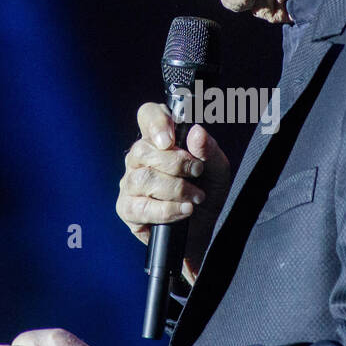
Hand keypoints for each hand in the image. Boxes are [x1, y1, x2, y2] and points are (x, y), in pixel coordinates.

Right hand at [116, 102, 230, 284]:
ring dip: (175, 189)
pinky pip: (140, 207)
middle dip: (176, 163)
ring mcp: (130, 184)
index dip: (155, 121)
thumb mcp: (217, 169)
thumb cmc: (207, 192)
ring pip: (142, 179)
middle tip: (197, 172)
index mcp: (160, 139)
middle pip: (143, 149)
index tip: (170, 139)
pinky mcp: (127, 209)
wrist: (205, 230)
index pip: (147, 115)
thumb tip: (196, 132)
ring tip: (196, 197)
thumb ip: (208, 149)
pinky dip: (166, 210)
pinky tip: (184, 212)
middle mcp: (139, 158)